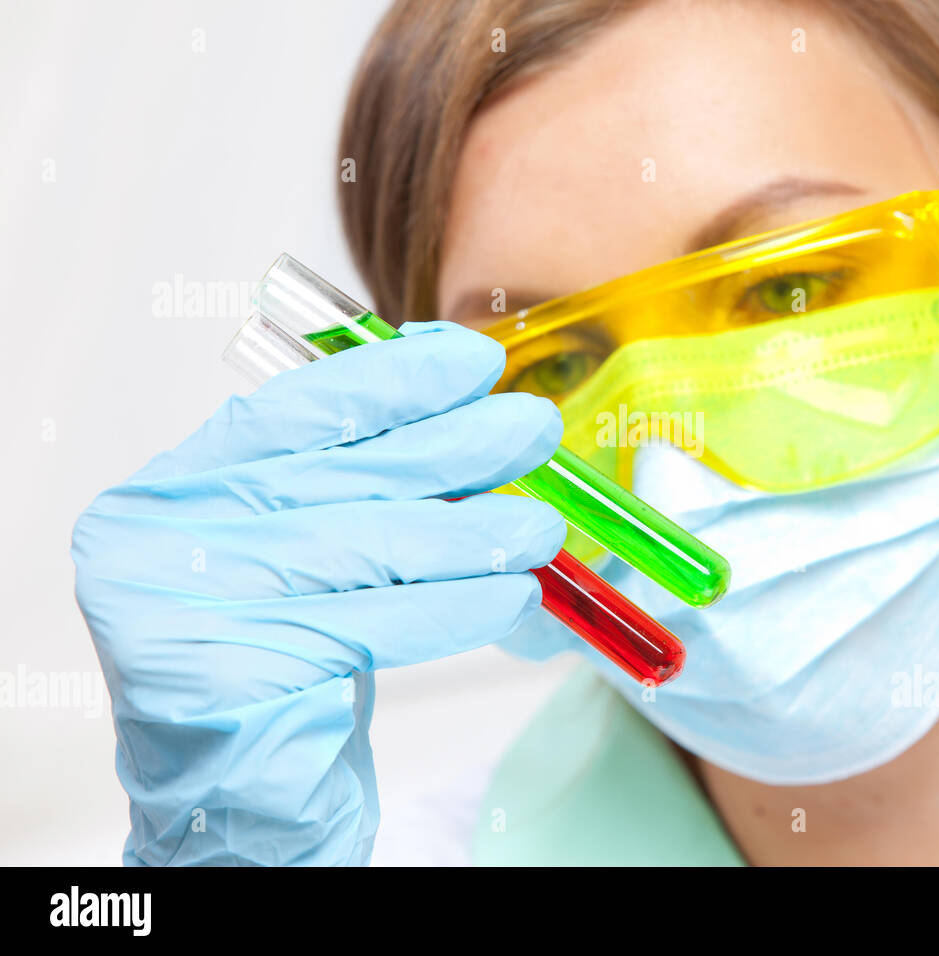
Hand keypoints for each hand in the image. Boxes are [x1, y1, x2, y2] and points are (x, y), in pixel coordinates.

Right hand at [72, 322, 563, 864]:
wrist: (240, 792)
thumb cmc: (281, 657)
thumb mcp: (303, 555)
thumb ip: (353, 486)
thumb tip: (466, 408)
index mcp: (170, 494)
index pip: (288, 416)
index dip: (387, 383)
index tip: (470, 361)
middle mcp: (155, 543)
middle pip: (335, 476)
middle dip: (450, 447)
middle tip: (531, 427)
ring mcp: (181, 612)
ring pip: (363, 549)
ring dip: (470, 534)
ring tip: (541, 526)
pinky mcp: (228, 681)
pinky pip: (374, 627)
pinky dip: (456, 609)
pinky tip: (514, 596)